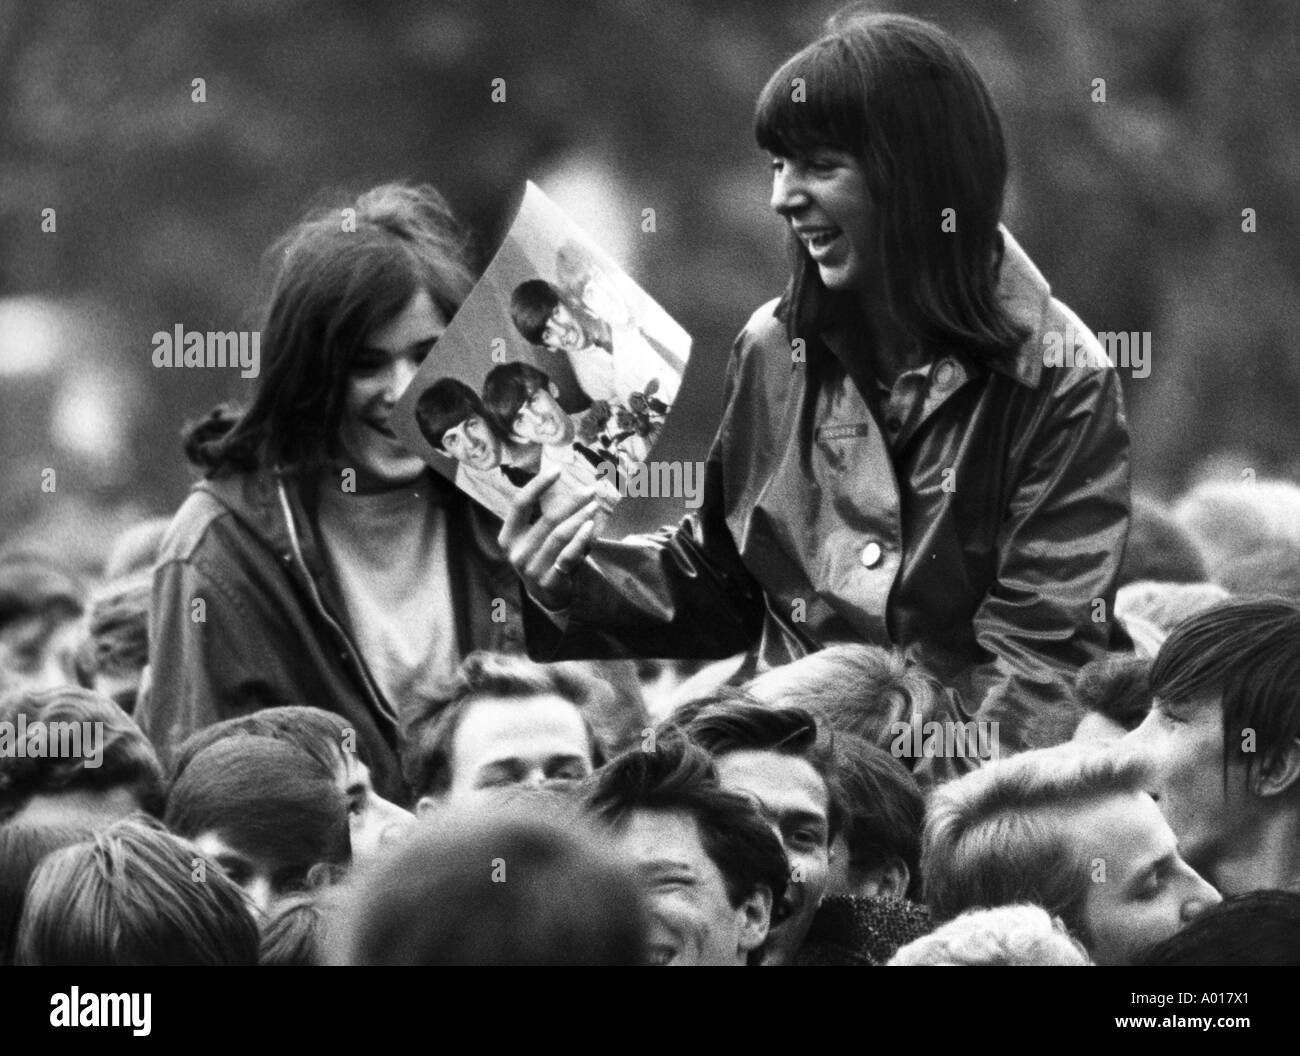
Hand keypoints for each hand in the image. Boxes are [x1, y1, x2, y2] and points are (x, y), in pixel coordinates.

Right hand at [497, 467, 599, 611]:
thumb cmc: (540, 557)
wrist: (544, 596)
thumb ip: (542, 515)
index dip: (538, 485)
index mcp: (508, 536)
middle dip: (571, 501)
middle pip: (546, 519)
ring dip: (579, 518)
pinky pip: (568, 556)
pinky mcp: (549, 581)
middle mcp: (516, 552)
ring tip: (594, 505)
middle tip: (589, 489)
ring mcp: (532, 568)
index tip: (557, 469)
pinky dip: (581, 540)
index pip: (519, 503)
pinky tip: (591, 527)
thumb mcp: (532, 537)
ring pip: (559, 536)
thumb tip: (565, 482)